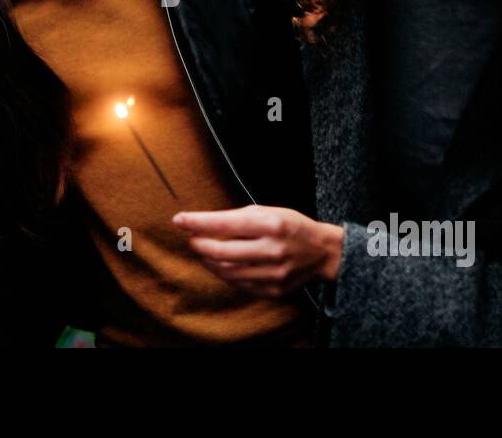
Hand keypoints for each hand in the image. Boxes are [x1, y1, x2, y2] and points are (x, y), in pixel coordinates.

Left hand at [173, 206, 343, 298]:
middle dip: (199, 244)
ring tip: (204, 251)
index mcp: (272, 224)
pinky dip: (225, 274)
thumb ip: (236, 218)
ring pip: (227, 271)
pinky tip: (221, 264)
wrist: (322, 252)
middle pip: (221, 251)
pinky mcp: (274, 290)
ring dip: (209, 260)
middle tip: (191, 238)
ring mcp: (274, 274)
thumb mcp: (268, 212)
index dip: (198, 222)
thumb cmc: (291, 226)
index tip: (179, 220)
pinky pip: (239, 284)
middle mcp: (273, 250)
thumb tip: (200, 224)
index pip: (225, 224)